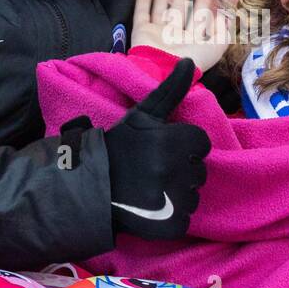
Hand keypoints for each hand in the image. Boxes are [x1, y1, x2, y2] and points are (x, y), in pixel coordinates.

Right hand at [103, 58, 211, 239]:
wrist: (87, 186)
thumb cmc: (117, 146)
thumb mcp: (142, 114)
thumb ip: (170, 89)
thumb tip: (188, 62)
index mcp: (174, 141)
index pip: (200, 144)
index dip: (183, 145)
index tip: (161, 150)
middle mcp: (177, 169)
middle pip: (198, 171)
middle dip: (181, 169)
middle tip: (152, 170)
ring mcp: (174, 200)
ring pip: (192, 196)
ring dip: (177, 194)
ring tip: (150, 189)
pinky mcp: (170, 226)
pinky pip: (184, 220)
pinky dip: (171, 218)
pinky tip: (151, 208)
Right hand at [131, 0, 230, 72]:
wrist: (165, 70)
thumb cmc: (191, 60)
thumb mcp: (215, 48)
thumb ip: (223, 33)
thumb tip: (223, 19)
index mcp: (192, 40)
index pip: (198, 17)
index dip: (203, 2)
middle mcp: (175, 36)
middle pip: (180, 10)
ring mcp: (157, 34)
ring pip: (160, 11)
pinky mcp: (142, 33)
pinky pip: (141, 15)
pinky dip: (142, 3)